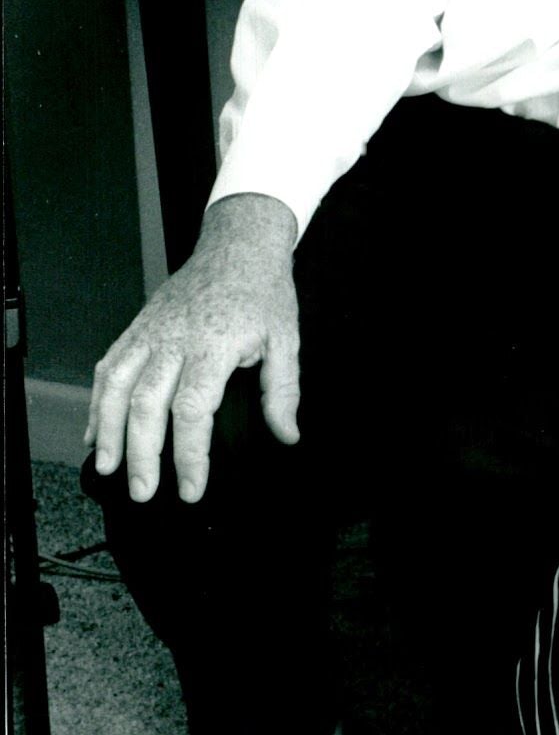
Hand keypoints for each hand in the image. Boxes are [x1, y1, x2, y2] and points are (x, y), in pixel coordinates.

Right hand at [86, 193, 299, 503]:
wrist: (239, 242)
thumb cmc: (262, 288)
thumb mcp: (285, 338)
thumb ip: (283, 391)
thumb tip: (286, 434)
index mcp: (214, 344)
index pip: (192, 409)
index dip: (189, 454)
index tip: (191, 488)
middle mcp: (175, 339)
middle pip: (146, 405)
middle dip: (142, 455)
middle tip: (144, 492)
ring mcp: (151, 331)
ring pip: (116, 386)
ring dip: (108, 432)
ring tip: (109, 468)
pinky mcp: (138, 326)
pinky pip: (109, 366)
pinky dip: (98, 401)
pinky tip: (96, 430)